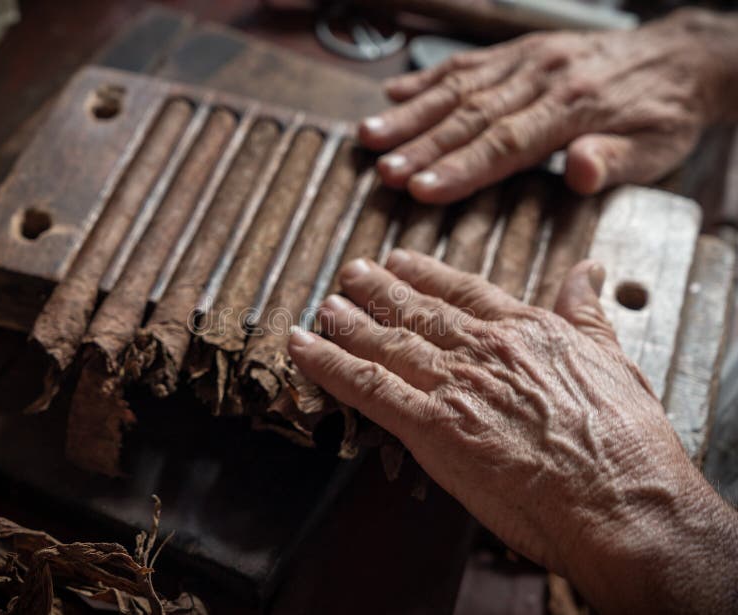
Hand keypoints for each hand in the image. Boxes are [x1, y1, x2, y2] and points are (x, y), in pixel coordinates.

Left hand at [288, 250, 737, 613]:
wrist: (623, 500)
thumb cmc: (626, 442)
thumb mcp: (613, 358)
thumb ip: (587, 313)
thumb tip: (588, 272)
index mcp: (525, 331)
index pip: (464, 291)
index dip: (425, 274)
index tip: (400, 261)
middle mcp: (483, 349)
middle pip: (417, 310)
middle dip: (379, 290)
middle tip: (350, 272)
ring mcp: (454, 385)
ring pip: (386, 342)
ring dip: (349, 321)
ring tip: (326, 305)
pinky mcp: (432, 427)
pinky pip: (367, 387)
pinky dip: (329, 364)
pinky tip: (304, 347)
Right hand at [359, 8, 737, 203]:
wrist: (679, 56)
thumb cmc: (663, 114)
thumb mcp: (658, 148)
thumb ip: (615, 160)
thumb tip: (579, 170)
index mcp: (575, 105)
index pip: (507, 142)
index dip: (461, 167)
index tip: (421, 189)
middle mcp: (543, 76)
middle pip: (472, 114)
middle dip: (422, 145)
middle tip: (382, 169)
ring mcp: (527, 59)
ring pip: (459, 86)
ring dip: (411, 112)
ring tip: (369, 135)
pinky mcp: (519, 50)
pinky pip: (467, 62)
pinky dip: (427, 78)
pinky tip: (394, 92)